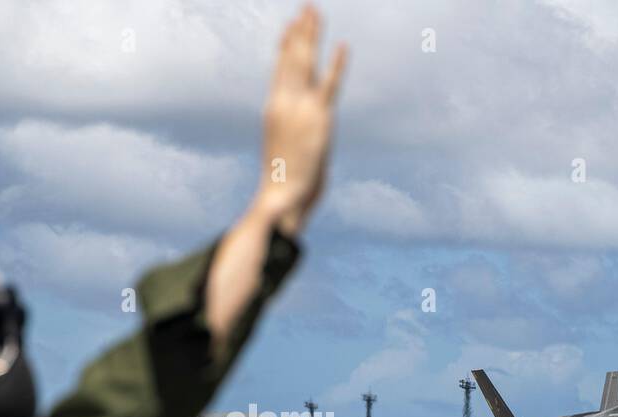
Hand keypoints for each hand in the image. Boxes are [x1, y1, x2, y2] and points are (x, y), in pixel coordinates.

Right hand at [252, 5, 346, 236]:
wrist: (281, 197)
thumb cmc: (282, 182)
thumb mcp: (282, 147)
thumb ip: (292, 129)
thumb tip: (297, 127)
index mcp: (274, 107)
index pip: (280, 69)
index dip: (286, 45)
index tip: (291, 25)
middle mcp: (285, 102)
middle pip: (293, 58)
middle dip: (301, 31)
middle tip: (307, 7)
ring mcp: (301, 108)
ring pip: (306, 63)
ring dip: (312, 36)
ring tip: (315, 12)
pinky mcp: (320, 119)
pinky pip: (330, 85)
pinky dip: (337, 65)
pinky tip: (343, 46)